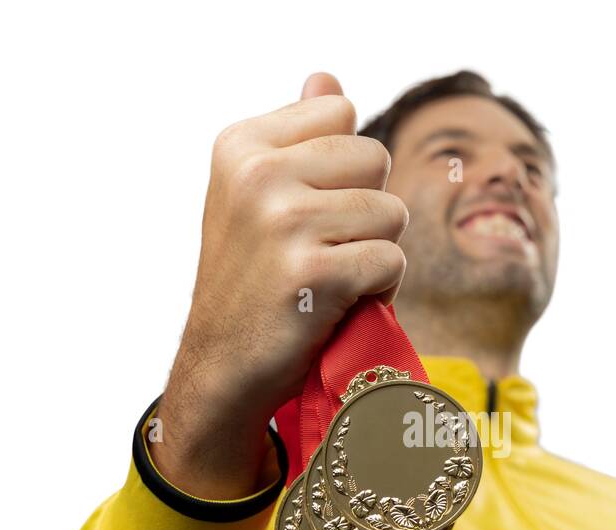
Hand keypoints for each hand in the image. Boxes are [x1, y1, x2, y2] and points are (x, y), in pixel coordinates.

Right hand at [153, 72, 408, 498]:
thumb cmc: (252, 278)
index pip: (341, 113)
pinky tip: (340, 305)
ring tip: (331, 279)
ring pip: (391, 212)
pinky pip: (391, 260)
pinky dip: (380, 290)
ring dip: (376, 252)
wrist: (223, 365)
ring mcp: (284, 223)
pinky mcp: (313, 273)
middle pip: (375, 158)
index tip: (306, 207)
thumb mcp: (257, 195)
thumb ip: (297, 135)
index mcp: (241, 145)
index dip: (344, 166)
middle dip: (367, 209)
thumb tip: (327, 79)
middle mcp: (257, 175)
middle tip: (326, 249)